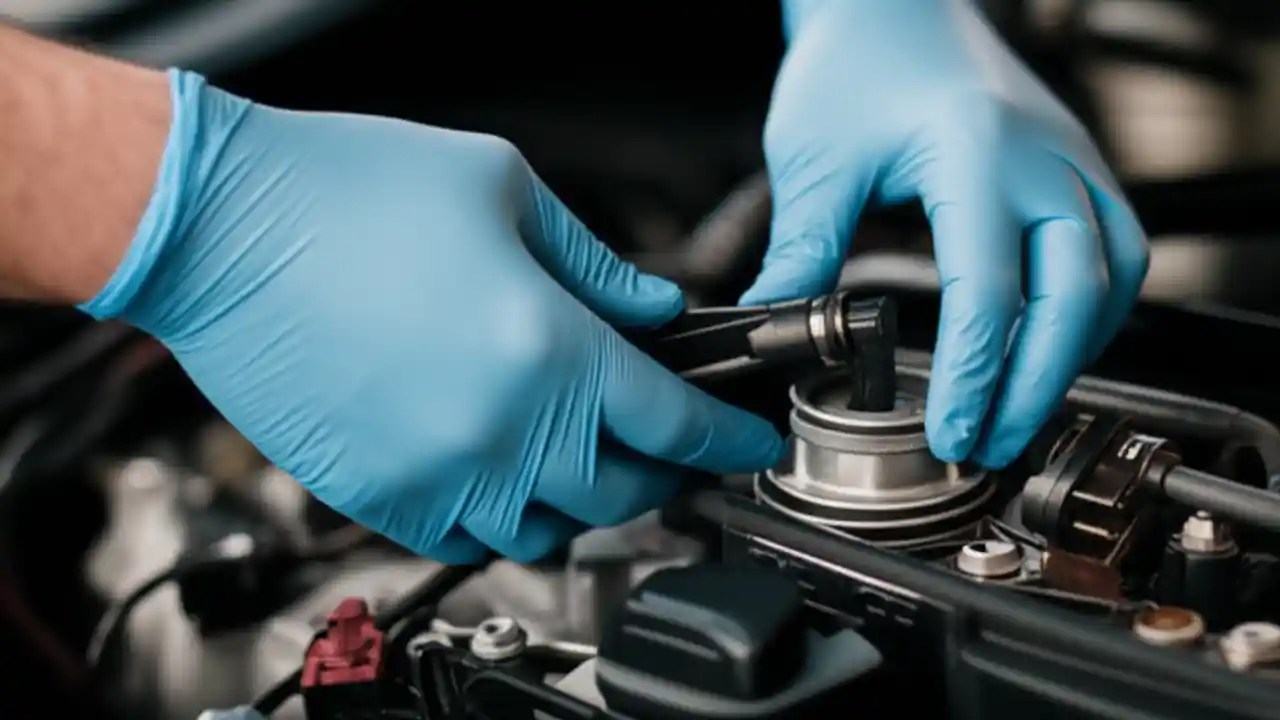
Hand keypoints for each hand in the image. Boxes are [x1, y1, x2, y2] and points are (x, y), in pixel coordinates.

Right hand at [82, 71, 782, 562]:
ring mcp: (435, 474)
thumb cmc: (348, 191)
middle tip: (663, 439)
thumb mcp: (504, 191)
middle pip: (622, 490)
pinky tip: (501, 474)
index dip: (727, 437)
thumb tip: (653, 308)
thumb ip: (598, 266)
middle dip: (661, 468)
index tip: (748, 442)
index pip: (673, 422)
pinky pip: (467, 543)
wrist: (219, 224)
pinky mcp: (376, 496)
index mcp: (548, 349)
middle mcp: (500, 431)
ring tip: (579, 456)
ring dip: (582, 500)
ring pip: (548, 531)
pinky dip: (504, 520)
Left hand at [746, 0, 1149, 467]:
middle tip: (986, 445)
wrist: (896, 5)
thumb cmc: (857, 62)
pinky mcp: (1075, 169)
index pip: (986, 289)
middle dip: (1034, 386)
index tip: (949, 430)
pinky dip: (1088, 315)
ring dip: (1070, 356)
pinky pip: (1114, 254)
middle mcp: (1040, 158)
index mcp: (973, 151)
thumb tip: (777, 326)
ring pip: (1109, 280)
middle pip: (1072, 297)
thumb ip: (802, 248)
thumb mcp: (815, 156)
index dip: (972, 374)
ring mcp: (1070, 161)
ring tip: (1014, 413)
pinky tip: (1047, 350)